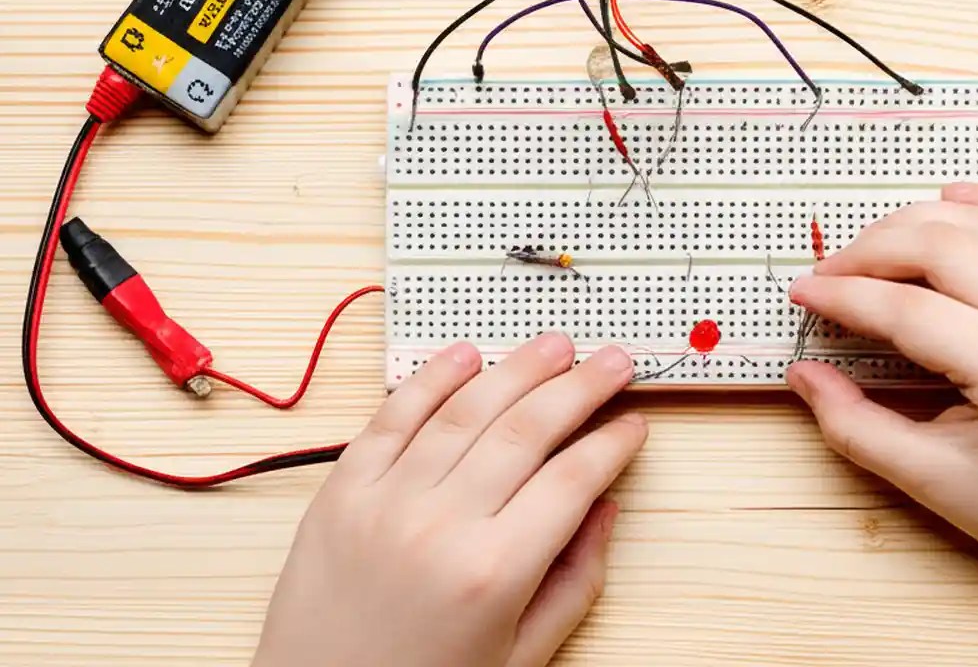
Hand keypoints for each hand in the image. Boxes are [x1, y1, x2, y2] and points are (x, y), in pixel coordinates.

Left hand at [253, 333, 646, 666]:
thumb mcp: (520, 656)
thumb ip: (574, 582)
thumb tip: (603, 509)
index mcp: (492, 573)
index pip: (572, 480)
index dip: (611, 444)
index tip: (632, 425)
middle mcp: (440, 526)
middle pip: (528, 430)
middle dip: (581, 387)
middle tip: (613, 363)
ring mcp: (385, 501)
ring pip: (465, 410)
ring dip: (518, 368)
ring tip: (556, 346)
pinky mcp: (341, 492)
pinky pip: (392, 417)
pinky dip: (431, 379)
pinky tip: (465, 356)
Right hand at [786, 183, 977, 581]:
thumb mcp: (931, 481)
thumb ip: (855, 426)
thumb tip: (804, 375)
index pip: (904, 307)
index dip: (841, 295)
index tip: (801, 293)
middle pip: (940, 244)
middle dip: (870, 250)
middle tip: (828, 276)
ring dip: (916, 223)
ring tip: (870, 251)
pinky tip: (949, 201)